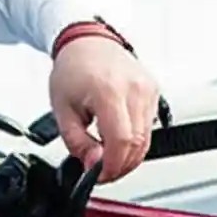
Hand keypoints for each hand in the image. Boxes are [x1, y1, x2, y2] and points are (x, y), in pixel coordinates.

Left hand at [49, 35, 159, 182]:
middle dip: (121, 165)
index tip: (101, 175)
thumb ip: (77, 142)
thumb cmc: (73, 69)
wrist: (86, 41)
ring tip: (108, 155)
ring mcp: (148, 89)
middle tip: (103, 170)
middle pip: (138, 144)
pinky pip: (150, 125)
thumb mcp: (62, 110)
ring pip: (147, 138)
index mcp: (108, 90)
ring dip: (129, 154)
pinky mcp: (154, 91)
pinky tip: (118, 137)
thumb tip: (94, 164)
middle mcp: (134, 88)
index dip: (112, 166)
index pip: (121, 141)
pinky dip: (136, 139)